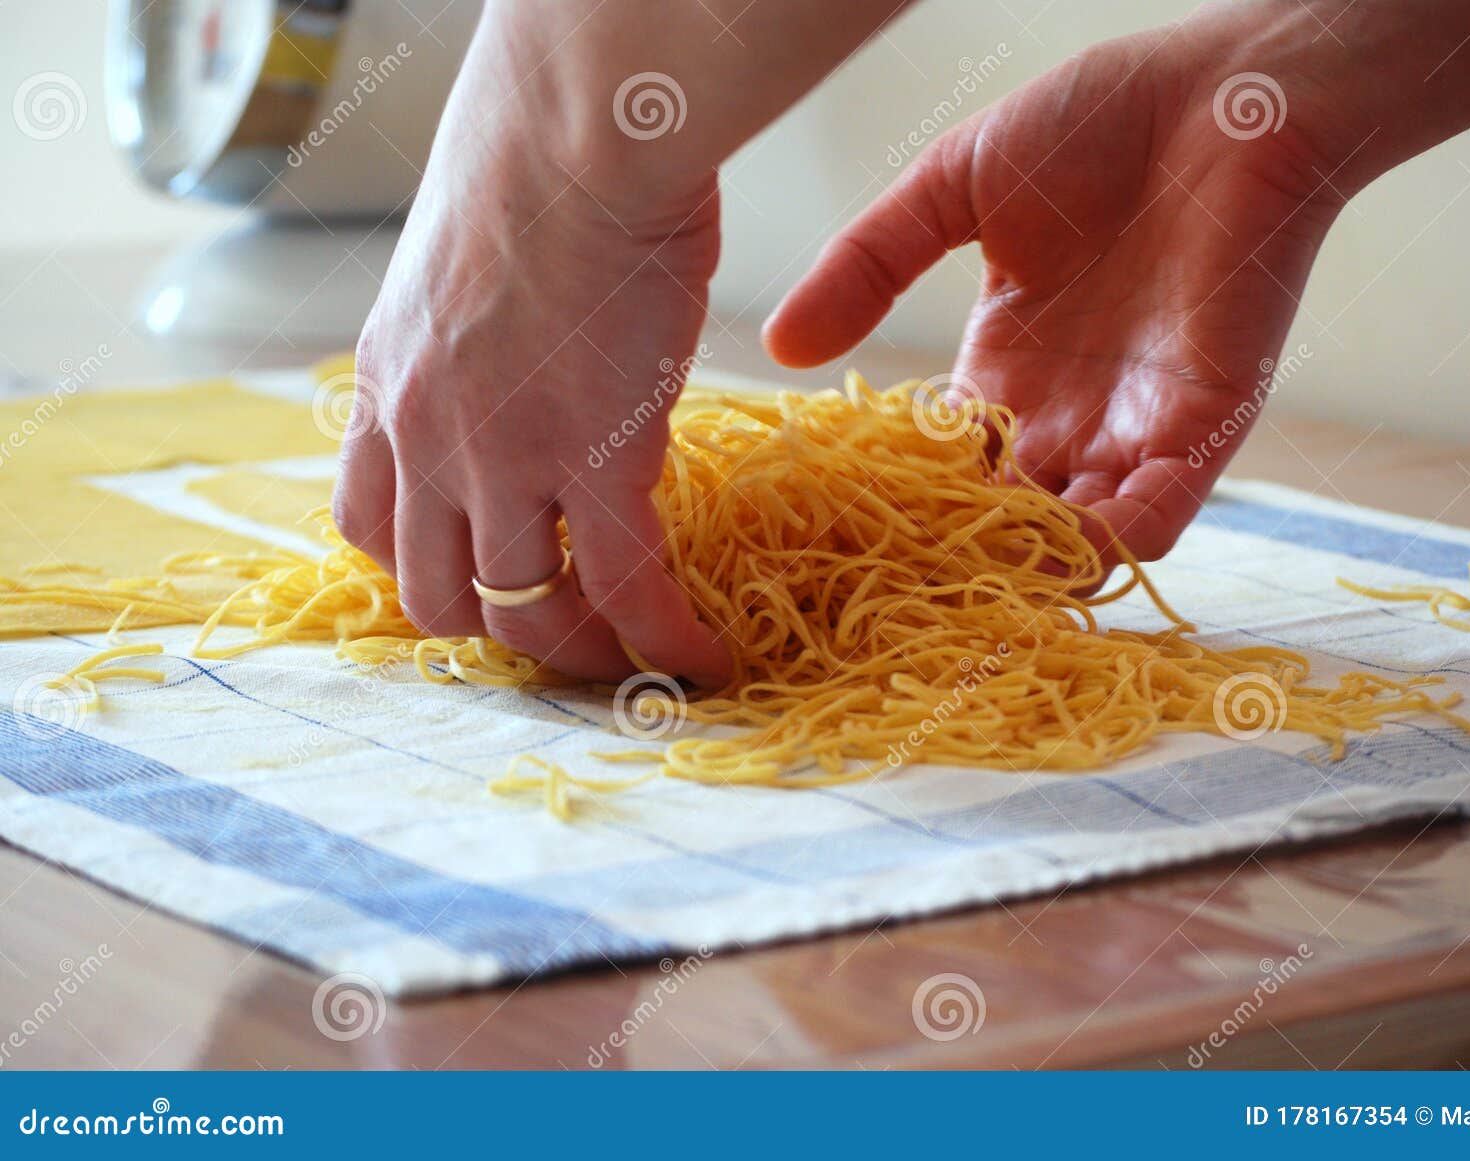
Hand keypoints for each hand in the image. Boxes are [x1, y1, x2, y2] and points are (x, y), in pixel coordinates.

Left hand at [332, 28, 731, 685]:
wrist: (575, 132)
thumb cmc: (536, 164)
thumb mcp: (459, 269)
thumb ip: (476, 345)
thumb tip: (535, 372)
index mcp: (387, 384)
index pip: (370, 527)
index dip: (429, 572)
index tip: (484, 579)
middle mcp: (423, 436)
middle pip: (437, 594)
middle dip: (503, 630)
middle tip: (571, 632)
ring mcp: (500, 457)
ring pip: (523, 611)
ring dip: (581, 654)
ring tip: (639, 660)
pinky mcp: (593, 457)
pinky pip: (625, 587)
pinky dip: (664, 639)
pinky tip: (704, 656)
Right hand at [765, 5, 1358, 561]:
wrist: (1227, 91)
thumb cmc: (1100, 121)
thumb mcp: (953, 186)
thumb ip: (869, 263)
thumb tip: (777, 345)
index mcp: (1003, 369)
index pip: (943, 470)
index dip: (904, 501)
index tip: (851, 526)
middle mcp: (1063, 413)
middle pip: (1004, 523)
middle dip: (963, 554)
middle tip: (909, 576)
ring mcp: (1133, 426)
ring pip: (1078, 542)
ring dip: (1032, 565)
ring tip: (980, 568)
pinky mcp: (1205, 424)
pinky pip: (1159, 516)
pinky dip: (1114, 542)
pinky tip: (1068, 539)